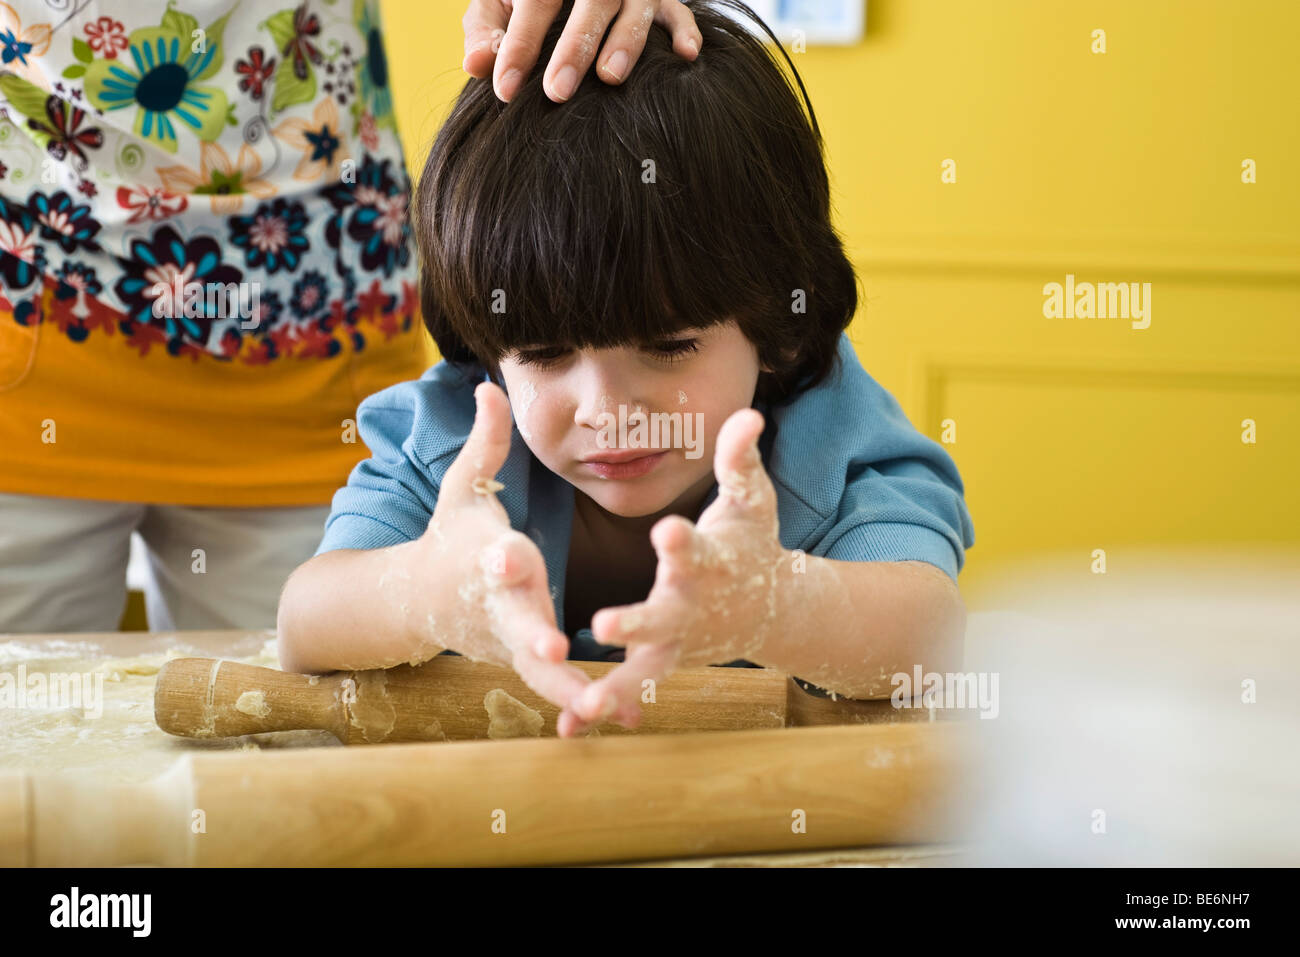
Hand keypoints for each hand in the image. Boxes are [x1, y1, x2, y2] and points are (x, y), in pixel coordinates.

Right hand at [422, 381, 593, 724]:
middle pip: (515, 621)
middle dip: (532, 635)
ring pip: (537, 670)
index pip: (495, 556)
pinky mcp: (522, 663)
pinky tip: (625, 717)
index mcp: (490, 556)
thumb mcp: (463, 488)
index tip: (509, 558)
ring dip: (566, 689)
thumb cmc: (451, 535)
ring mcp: (508, 639)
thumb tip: (489, 385)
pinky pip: (555, 687)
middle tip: (552, 648)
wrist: (419, 600)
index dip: (503, 558)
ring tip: (599, 708)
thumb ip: (486, 443)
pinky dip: (583, 704)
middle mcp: (499, 602)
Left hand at [462, 0, 702, 102]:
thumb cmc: (530, 7)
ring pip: (634, 7)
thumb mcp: (501, 9)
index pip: (533, 3)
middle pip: (587, 4)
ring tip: (611, 78)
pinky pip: (679, 12)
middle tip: (557, 92)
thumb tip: (476, 66)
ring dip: (626, 41)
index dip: (518, 46)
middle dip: (572, 48)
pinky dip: (684, 31)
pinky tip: (686, 55)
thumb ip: (486, 34)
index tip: (505, 89)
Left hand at [562, 408, 787, 731]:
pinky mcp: (665, 662)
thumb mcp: (751, 501)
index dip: (683, 543)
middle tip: (604, 624)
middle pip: (664, 616)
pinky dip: (604, 708)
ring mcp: (680, 641)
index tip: (666, 532)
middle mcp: (693, 605)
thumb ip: (741, 460)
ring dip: (617, 685)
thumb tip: (749, 412)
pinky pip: (632, 689)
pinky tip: (570, 726)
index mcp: (708, 562)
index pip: (696, 551)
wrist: (772, 607)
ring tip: (586, 702)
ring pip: (647, 667)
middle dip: (636, 622)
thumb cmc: (752, 543)